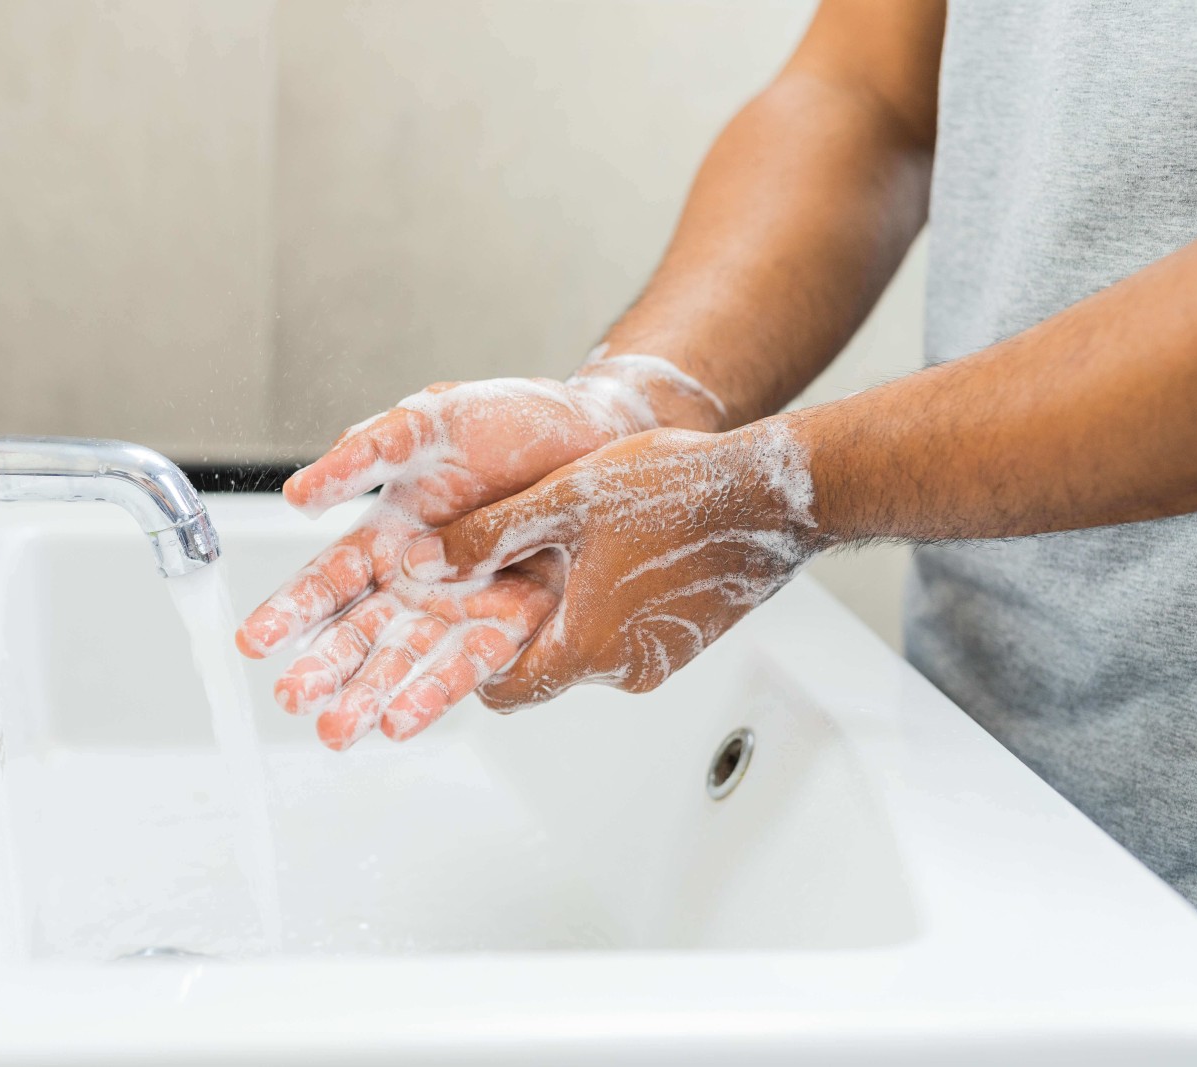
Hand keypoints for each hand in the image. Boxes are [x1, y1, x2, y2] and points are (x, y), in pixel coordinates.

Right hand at [236, 352, 728, 746]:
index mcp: (387, 534)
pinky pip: (471, 664)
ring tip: (338, 731)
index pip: (328, 581)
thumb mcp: (427, 422)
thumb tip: (297, 493)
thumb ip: (365, 453)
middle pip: (358, 633)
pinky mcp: (512, 623)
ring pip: (406, 661)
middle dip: (324, 668)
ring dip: (371, 696)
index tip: (252, 641)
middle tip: (292, 698)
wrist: (595, 433)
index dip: (290, 610)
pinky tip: (404, 722)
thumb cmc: (508, 422)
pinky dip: (437, 693)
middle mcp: (416, 582)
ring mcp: (461, 607)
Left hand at [400, 419, 822, 709]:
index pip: (503, 690)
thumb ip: (486, 536)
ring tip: (571, 554)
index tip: (462, 625)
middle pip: (544, 669)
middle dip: (522, 629)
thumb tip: (421, 562)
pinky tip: (617, 557)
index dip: (472, 660)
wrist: (775, 495)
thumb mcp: (563, 499)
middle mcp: (626, 669)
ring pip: (589, 652)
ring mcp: (662, 660)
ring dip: (571, 615)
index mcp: (586, 647)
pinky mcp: (688, 644)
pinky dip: (612, 610)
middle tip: (514, 574)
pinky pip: (631, 639)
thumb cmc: (676, 490)